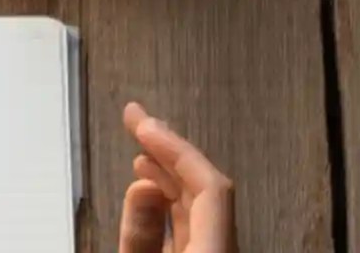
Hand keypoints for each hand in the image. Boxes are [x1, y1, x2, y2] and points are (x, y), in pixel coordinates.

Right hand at [119, 102, 235, 252]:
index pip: (211, 188)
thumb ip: (141, 235)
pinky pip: (190, 232)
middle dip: (169, 154)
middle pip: (205, 192)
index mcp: (215, 250)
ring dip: (166, 179)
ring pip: (197, 211)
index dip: (178, 151)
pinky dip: (166, 210)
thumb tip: (144, 186)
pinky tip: (147, 195)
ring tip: (139, 153)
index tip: (143, 124)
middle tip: (137, 119)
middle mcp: (223, 248)